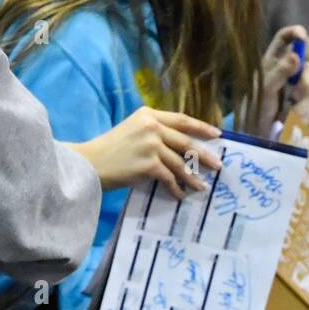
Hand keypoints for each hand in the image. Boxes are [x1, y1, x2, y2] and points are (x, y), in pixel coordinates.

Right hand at [71, 108, 222, 198]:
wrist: (90, 164)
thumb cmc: (109, 151)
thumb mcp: (132, 131)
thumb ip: (153, 132)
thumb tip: (179, 148)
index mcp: (148, 114)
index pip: (181, 119)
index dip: (201, 127)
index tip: (217, 134)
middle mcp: (152, 126)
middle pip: (186, 141)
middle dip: (204, 155)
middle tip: (218, 165)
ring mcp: (151, 145)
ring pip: (180, 163)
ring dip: (192, 177)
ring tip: (202, 186)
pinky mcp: (149, 164)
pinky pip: (169, 178)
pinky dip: (176, 188)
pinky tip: (180, 195)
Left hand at [254, 25, 308, 135]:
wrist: (254, 137)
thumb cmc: (253, 108)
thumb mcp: (265, 88)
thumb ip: (280, 72)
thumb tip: (296, 56)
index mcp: (273, 62)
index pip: (284, 39)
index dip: (294, 33)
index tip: (302, 35)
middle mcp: (287, 74)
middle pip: (308, 67)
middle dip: (306, 79)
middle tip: (297, 91)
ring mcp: (296, 92)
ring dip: (300, 104)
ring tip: (286, 113)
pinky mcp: (302, 110)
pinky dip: (300, 117)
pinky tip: (287, 122)